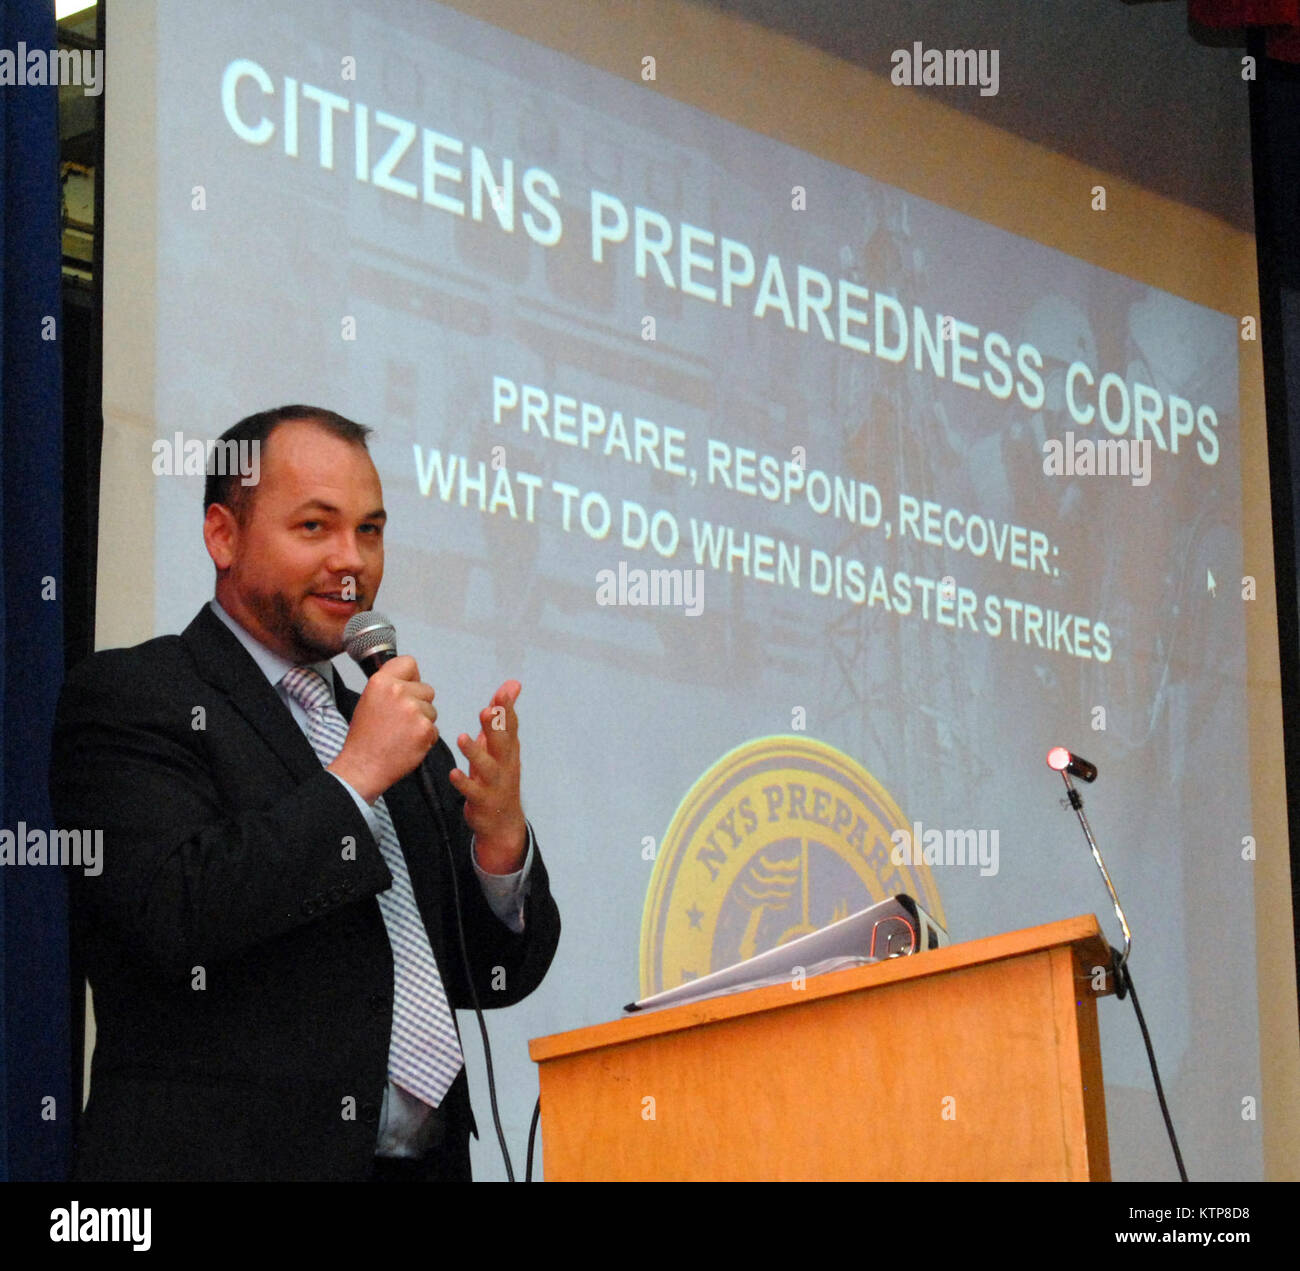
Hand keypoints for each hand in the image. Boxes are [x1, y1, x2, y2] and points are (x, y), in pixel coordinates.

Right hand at [328, 656, 436, 802]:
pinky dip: (425, 738)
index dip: (411, 677)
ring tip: (402, 733)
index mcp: (381, 682)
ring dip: (422, 722)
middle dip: (419, 703)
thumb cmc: (365, 738)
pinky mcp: (424, 729)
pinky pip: (434, 729)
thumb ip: (389, 686)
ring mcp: (413, 710)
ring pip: (432, 710)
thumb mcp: (368, 700)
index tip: (408, 688)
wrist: (363, 767)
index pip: (409, 663)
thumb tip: (410, 679)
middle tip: (400, 720)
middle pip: (427, 689)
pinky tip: (408, 744)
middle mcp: (398, 692)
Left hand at [450, 680, 526, 873]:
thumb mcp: (501, 746)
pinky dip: (464, 783)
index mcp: (509, 750)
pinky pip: (473, 792)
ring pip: (487, 767)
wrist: (504, 823)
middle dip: (497, 727)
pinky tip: (453, 774)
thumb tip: (512, 684)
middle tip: (488, 710)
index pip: (511, 726)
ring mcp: (496, 784)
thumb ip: (502, 716)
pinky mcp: (483, 801)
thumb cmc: (499, 776)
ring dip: (475, 752)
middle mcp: (506, 765)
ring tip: (462, 737)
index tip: (504, 691)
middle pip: (503, 743)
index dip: (508, 709)